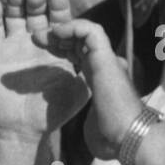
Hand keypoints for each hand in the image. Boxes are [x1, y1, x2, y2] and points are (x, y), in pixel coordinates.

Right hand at [0, 0, 90, 140]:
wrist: (24, 130)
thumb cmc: (54, 111)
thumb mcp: (80, 88)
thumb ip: (90, 67)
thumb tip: (107, 50)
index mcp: (55, 48)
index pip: (57, 20)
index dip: (58, 6)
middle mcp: (34, 44)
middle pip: (35, 14)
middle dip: (37, 1)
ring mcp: (13, 47)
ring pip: (13, 17)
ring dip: (15, 2)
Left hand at [31, 4, 144, 158]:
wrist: (127, 137)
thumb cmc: (110, 136)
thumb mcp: (89, 121)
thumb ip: (83, 114)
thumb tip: (74, 120)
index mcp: (100, 77)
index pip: (80, 53)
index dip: (61, 48)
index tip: (42, 48)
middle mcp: (105, 65)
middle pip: (80, 40)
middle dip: (58, 36)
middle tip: (37, 37)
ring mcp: (107, 59)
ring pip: (86, 30)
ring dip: (63, 28)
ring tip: (44, 35)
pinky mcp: (107, 57)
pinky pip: (90, 31)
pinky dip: (73, 28)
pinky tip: (56, 34)